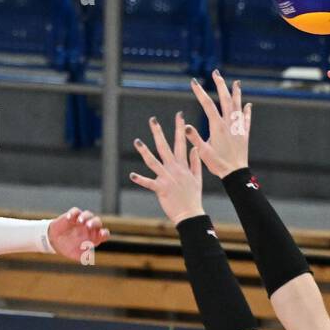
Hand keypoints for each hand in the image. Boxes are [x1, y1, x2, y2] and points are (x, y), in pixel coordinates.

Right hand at [47, 207, 110, 259]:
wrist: (55, 241)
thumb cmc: (69, 248)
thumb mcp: (76, 255)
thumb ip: (83, 256)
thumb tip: (89, 257)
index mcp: (94, 237)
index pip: (104, 233)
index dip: (104, 233)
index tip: (101, 234)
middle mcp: (90, 227)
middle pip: (97, 221)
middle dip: (94, 223)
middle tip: (88, 226)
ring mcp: (81, 220)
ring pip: (88, 214)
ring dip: (85, 216)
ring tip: (80, 221)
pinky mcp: (72, 216)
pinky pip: (75, 211)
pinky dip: (73, 213)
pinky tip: (69, 218)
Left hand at [129, 111, 204, 225]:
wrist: (191, 214)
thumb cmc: (194, 197)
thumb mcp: (198, 178)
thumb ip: (196, 162)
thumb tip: (194, 148)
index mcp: (183, 165)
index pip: (181, 143)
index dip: (180, 128)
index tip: (179, 115)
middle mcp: (174, 169)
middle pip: (164, 147)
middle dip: (158, 132)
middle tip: (153, 120)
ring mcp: (167, 178)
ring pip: (153, 161)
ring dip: (144, 151)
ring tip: (137, 141)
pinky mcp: (161, 189)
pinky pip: (148, 183)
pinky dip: (140, 179)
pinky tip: (132, 175)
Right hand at [185, 70, 251, 177]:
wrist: (236, 173)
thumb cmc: (218, 164)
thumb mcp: (203, 152)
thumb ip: (194, 138)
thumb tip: (185, 126)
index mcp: (217, 126)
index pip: (207, 104)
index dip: (200, 92)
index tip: (194, 82)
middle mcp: (229, 124)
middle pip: (225, 100)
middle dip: (220, 85)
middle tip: (216, 73)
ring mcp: (238, 128)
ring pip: (238, 106)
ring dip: (236, 93)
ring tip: (236, 83)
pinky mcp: (244, 135)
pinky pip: (247, 120)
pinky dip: (247, 111)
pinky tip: (248, 105)